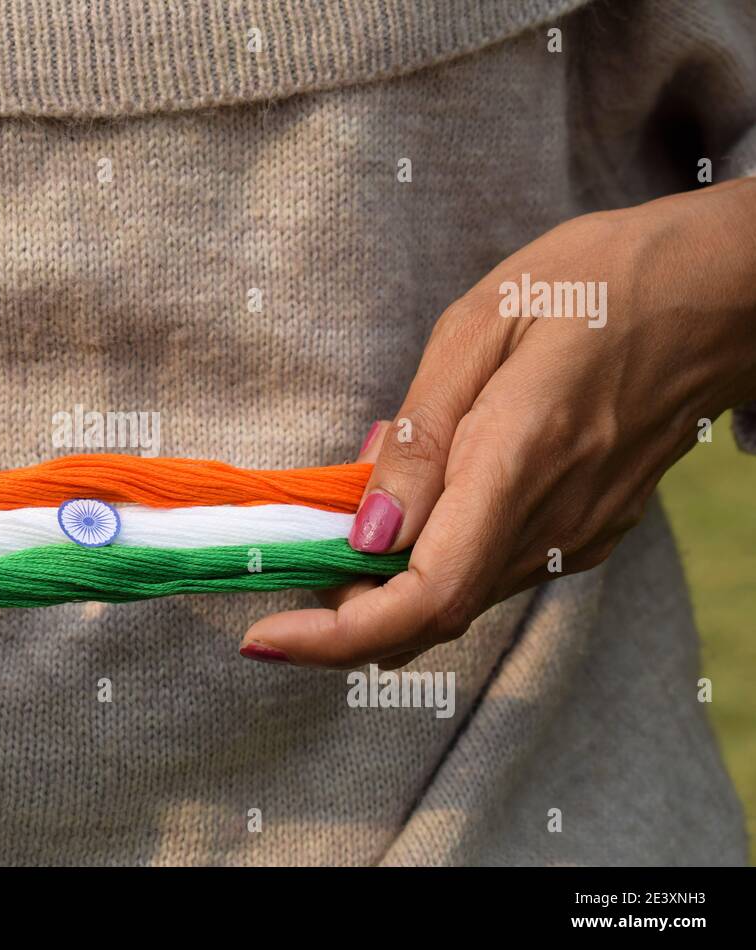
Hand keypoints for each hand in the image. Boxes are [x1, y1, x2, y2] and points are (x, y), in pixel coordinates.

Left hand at [243, 178, 755, 667]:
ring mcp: (579, 535)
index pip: (426, 593)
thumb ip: (422, 436)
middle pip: (433, 615)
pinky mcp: (588, 533)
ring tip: (337, 527)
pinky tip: (405, 514)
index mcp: (520, 460)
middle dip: (342, 620)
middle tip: (284, 574)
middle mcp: (554, 520)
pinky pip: (491, 572)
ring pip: (459, 600)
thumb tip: (370, 534)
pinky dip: (430, 566)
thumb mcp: (483, 323)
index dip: (340, 635)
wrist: (723, 294)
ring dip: (381, 591)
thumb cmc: (596, 284)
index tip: (267, 638)